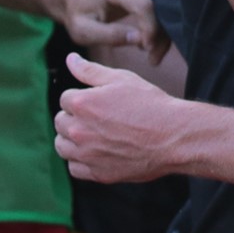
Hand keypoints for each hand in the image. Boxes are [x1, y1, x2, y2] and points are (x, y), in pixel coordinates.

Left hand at [56, 52, 180, 183]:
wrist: (173, 136)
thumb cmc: (150, 104)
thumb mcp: (121, 79)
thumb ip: (90, 70)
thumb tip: (71, 59)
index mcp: (82, 104)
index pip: (65, 98)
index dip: (81, 97)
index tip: (97, 101)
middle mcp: (79, 130)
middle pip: (60, 122)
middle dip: (74, 117)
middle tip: (98, 117)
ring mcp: (87, 154)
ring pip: (62, 146)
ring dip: (72, 139)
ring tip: (92, 134)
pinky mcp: (97, 173)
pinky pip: (74, 167)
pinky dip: (80, 160)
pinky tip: (95, 152)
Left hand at [62, 0, 165, 64]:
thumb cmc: (79, 16)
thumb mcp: (84, 31)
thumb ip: (109, 35)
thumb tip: (139, 39)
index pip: (144, 5)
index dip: (151, 28)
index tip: (147, 50)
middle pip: (159, 7)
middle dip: (160, 35)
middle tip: (153, 60)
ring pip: (166, 9)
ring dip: (164, 34)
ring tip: (153, 57)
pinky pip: (164, 8)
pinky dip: (162, 28)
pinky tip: (151, 44)